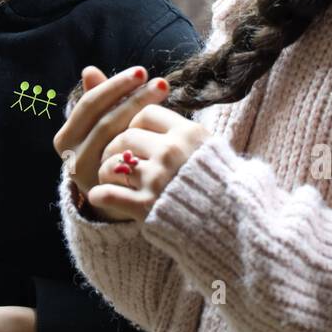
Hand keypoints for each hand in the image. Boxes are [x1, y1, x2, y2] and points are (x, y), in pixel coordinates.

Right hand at [53, 65, 171, 220]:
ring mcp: (91, 176)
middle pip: (105, 121)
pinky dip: (147, 141)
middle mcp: (72, 158)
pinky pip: (130, 160)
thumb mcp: (101, 124)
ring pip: (118, 139)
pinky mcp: (110, 191)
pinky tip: (166, 128)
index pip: (90, 104)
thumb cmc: (111, 150)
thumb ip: (99, 99)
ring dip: (143, 114)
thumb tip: (89, 70)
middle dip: (134, 98)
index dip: (116, 86)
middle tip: (161, 83)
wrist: (121, 198)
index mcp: (65, 138)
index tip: (141, 71)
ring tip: (165, 97)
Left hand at [94, 105, 210, 221]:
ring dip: (105, 170)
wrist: (232, 224)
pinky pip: (108, 193)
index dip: (133, 122)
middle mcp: (172, 152)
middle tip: (112, 158)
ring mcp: (158, 179)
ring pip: (112, 164)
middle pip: (125, 137)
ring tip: (108, 177)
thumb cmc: (218, 185)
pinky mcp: (146, 206)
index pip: (145, 113)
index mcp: (188, 134)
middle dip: (114, 147)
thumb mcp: (206, 149)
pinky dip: (99, 195)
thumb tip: (154, 107)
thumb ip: (180, 131)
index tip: (133, 136)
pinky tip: (98, 196)